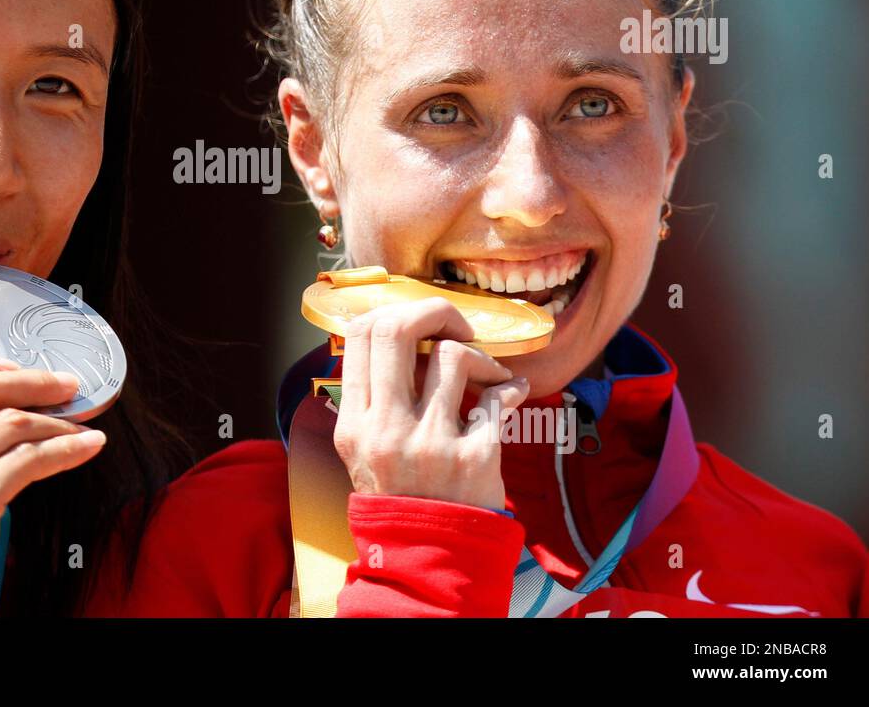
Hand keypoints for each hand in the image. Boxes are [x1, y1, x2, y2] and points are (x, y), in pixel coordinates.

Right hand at [333, 296, 528, 509]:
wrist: (427, 557)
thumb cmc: (397, 495)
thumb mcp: (362, 449)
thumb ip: (371, 398)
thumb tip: (396, 338)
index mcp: (355, 422)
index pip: (359, 335)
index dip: (394, 311)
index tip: (419, 323)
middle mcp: (386, 429)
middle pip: (399, 330)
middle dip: (436, 312)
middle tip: (457, 328)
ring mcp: (430, 443)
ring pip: (452, 356)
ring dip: (479, 355)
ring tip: (486, 373)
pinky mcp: (474, 458)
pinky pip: (497, 398)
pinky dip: (511, 386)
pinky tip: (513, 391)